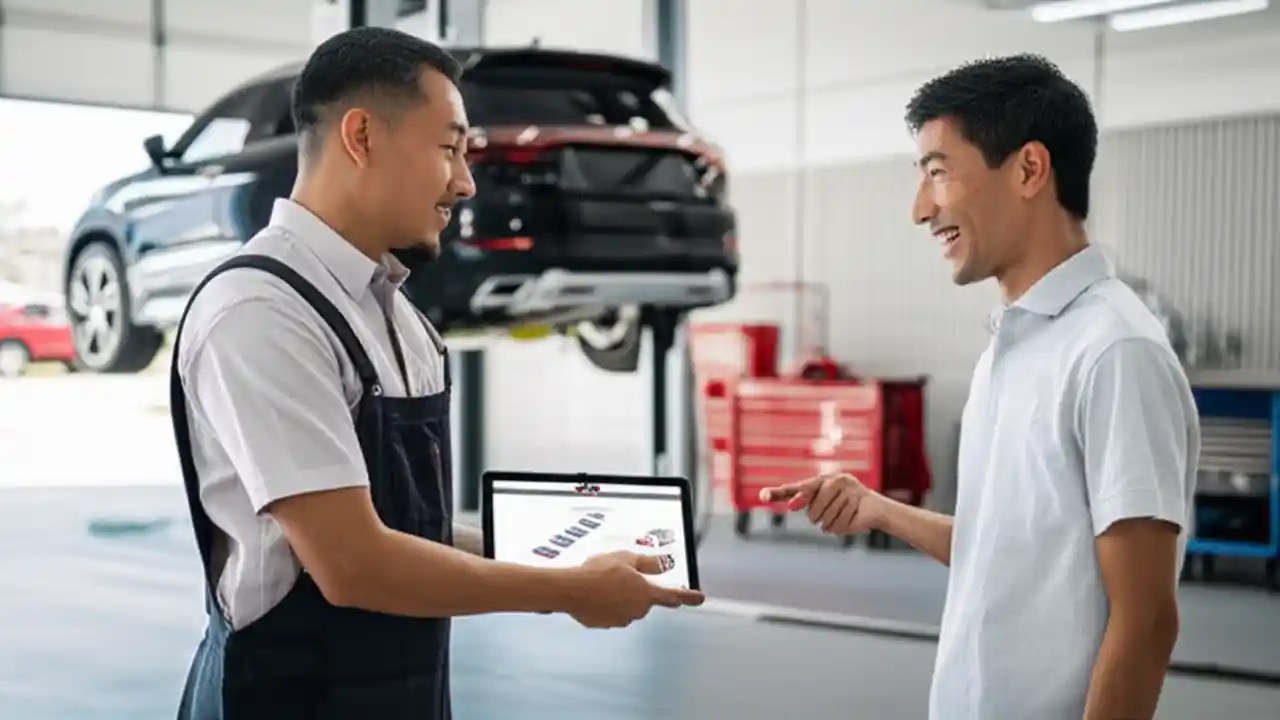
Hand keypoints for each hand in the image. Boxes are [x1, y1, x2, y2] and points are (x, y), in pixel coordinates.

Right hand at [568, 551, 704, 628]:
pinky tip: (595, 594)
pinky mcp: (607, 624)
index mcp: (646, 593)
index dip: (688, 596)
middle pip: (645, 599)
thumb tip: (664, 564)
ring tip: (602, 582)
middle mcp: (638, 610)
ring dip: (620, 596)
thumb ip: (648, 563)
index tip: (700, 598)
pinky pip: (612, 612)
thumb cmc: (599, 572)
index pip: (673, 596)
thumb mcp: (626, 559)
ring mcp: (622, 620)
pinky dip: (607, 604)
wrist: (571, 590)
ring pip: (628, 606)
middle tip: (619, 574)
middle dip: (636, 589)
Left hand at [759, 473, 880, 535]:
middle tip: (827, 517)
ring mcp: (847, 487)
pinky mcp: (858, 497)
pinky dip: (841, 527)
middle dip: (818, 518)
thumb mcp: (822, 505)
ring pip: (826, 517)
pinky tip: (849, 520)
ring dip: (831, 524)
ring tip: (840, 517)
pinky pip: (840, 522)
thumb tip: (791, 503)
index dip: (779, 493)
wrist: (874, 509)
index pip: (798, 488)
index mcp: (821, 481)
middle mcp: (833, 480)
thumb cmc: (843, 507)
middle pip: (813, 510)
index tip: (762, 495)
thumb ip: (804, 501)